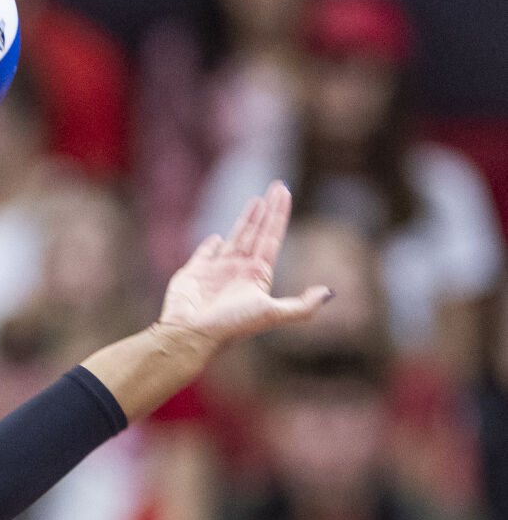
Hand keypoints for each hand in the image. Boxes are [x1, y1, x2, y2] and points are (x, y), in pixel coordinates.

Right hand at [156, 182, 330, 353]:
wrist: (191, 334)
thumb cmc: (230, 325)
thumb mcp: (271, 313)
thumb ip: (302, 307)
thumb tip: (329, 292)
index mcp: (256, 275)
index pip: (271, 237)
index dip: (279, 215)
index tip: (285, 193)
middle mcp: (239, 271)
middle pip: (256, 233)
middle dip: (267, 210)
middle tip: (277, 186)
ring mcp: (216, 271)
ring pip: (235, 238)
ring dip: (246, 219)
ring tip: (257, 200)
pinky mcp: (193, 273)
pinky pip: (205, 254)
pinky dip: (211, 246)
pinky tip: (217, 238)